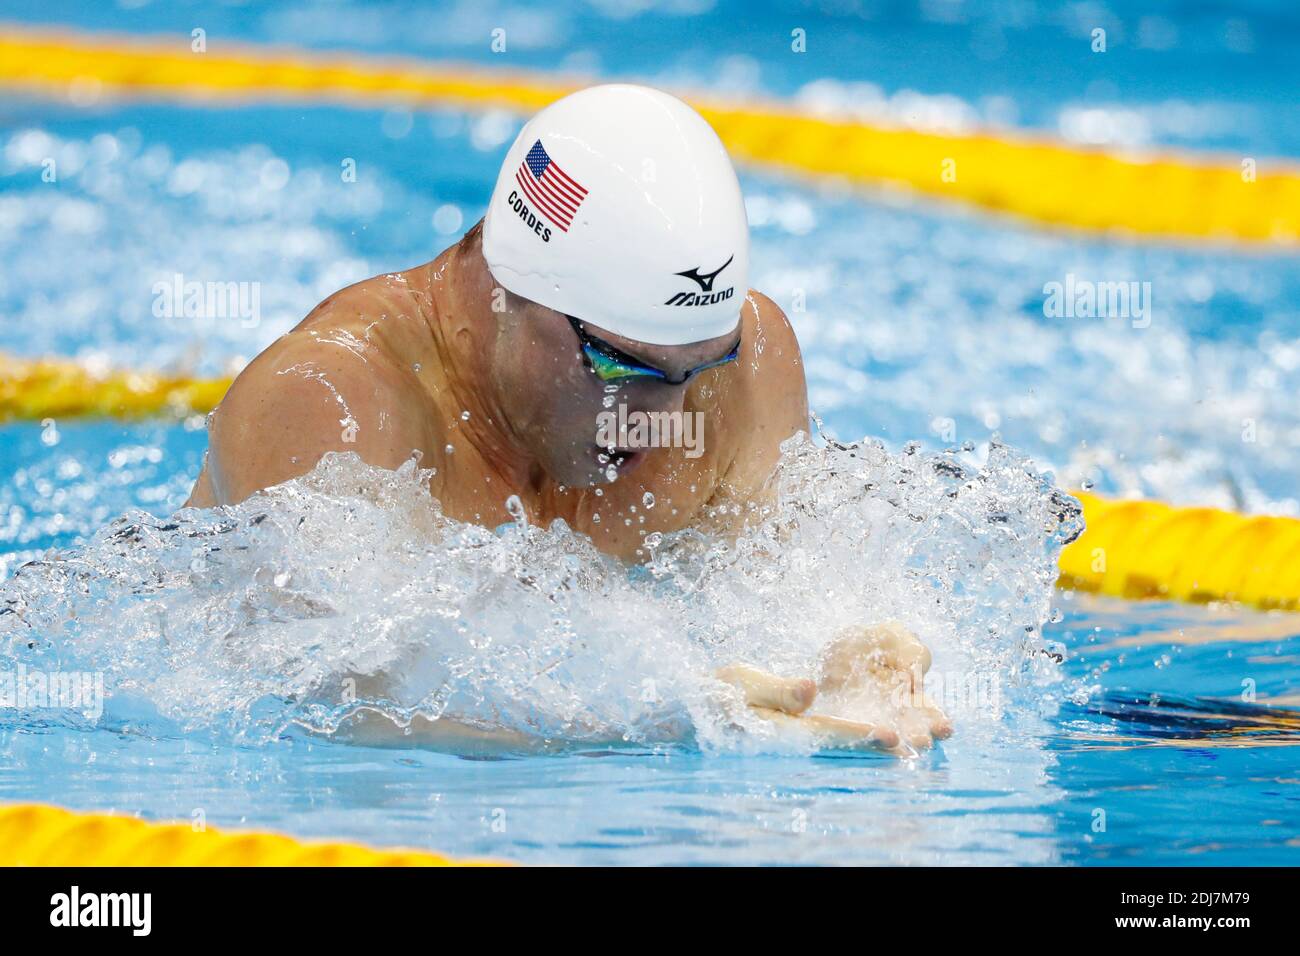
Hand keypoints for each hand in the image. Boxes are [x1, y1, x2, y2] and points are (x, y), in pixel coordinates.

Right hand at [716, 622, 951, 754]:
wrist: (698, 713)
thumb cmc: (717, 695)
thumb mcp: (741, 683)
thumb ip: (776, 690)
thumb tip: (809, 691)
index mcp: (781, 732)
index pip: (825, 734)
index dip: (858, 736)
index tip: (890, 737)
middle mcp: (795, 744)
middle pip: (844, 748)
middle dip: (880, 747)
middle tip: (917, 748)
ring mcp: (800, 744)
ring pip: (845, 747)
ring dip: (877, 748)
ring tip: (915, 747)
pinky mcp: (802, 738)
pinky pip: (837, 741)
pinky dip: (862, 741)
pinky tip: (885, 739)